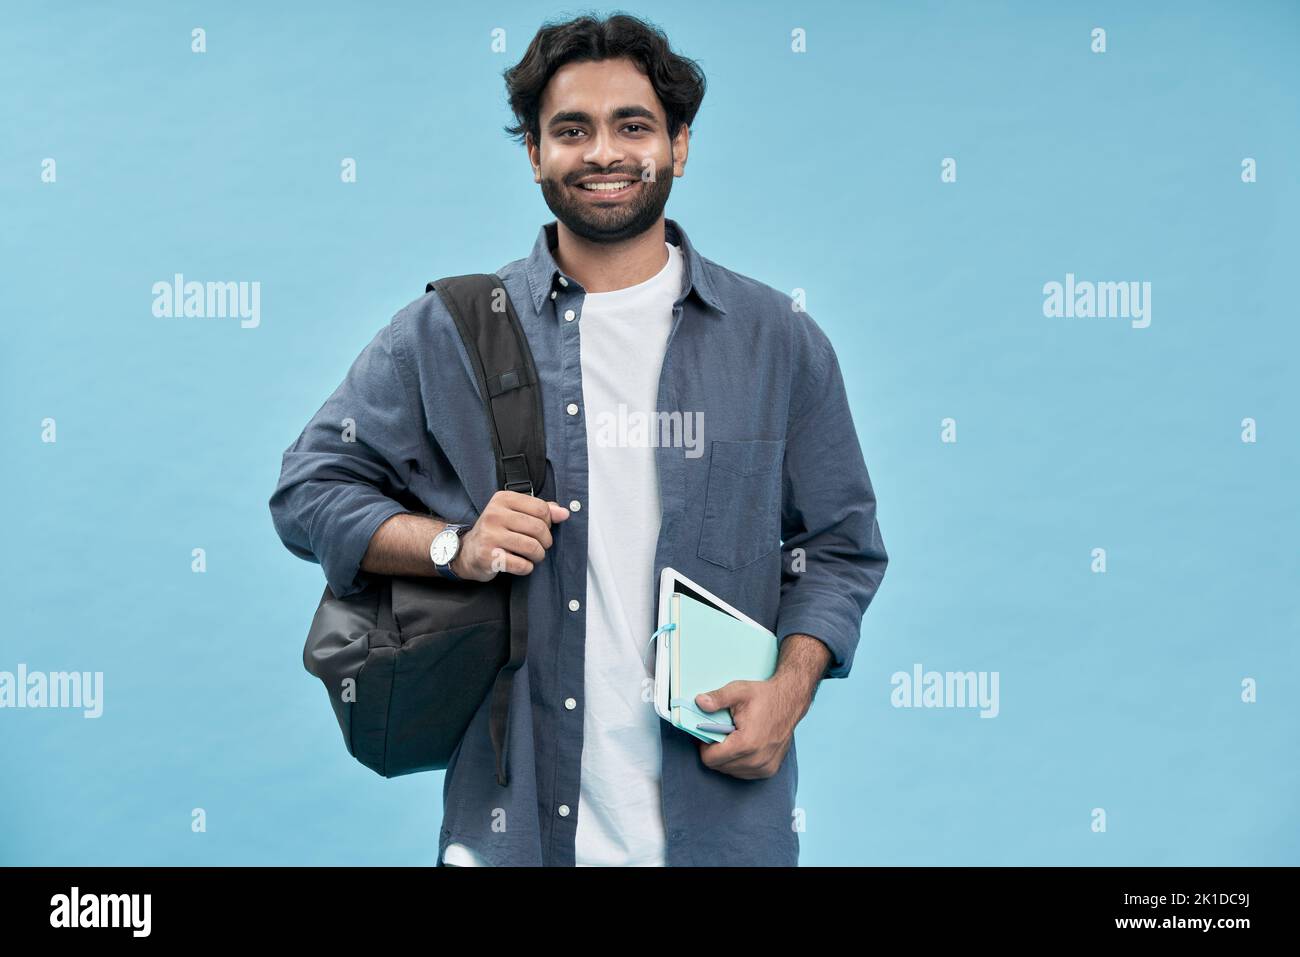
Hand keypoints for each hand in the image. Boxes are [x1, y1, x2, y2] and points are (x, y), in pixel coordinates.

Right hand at [448, 491, 568, 580]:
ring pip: (532, 547)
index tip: (542, 529)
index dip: (548, 522)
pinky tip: (521, 564)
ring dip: (538, 556)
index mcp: (502, 499)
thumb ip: (540, 511)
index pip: (541, 508)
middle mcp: (494, 514)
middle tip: (540, 546)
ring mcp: (489, 536)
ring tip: (532, 556)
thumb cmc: (496, 531)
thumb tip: (564, 513)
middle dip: (546, 541)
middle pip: (539, 528)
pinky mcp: (488, 556)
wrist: (467, 551)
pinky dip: (527, 568)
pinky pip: (522, 565)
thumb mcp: (515, 514)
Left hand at [693, 674, 811, 778]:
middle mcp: (756, 760)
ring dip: (726, 757)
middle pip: (718, 766)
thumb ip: (717, 698)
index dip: (704, 745)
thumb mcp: (738, 691)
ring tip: (734, 737)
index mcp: (746, 743)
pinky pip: (743, 773)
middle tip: (721, 732)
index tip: (708, 733)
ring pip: (730, 771)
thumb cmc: (764, 696)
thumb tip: (699, 702)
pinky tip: (743, 745)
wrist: (790, 701)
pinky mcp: (769, 770)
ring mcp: (764, 767)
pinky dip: (738, 762)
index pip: (710, 759)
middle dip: (715, 750)